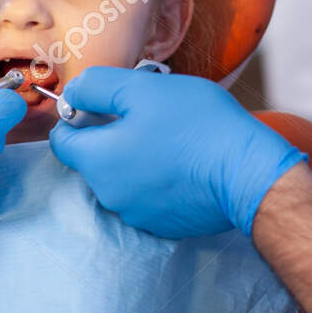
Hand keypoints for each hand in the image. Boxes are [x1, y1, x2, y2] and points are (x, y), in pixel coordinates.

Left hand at [48, 67, 304, 237]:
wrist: (249, 173)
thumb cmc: (196, 125)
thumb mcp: (141, 88)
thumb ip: (97, 87)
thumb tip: (73, 94)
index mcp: (96, 161)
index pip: (62, 140)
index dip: (79, 116)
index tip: (108, 104)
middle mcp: (108, 195)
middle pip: (94, 159)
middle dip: (113, 136)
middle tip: (151, 115)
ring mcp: (136, 215)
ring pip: (122, 178)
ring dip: (136, 157)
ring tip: (173, 138)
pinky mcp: (163, 226)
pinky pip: (147, 196)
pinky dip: (158, 180)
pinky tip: (185, 164)